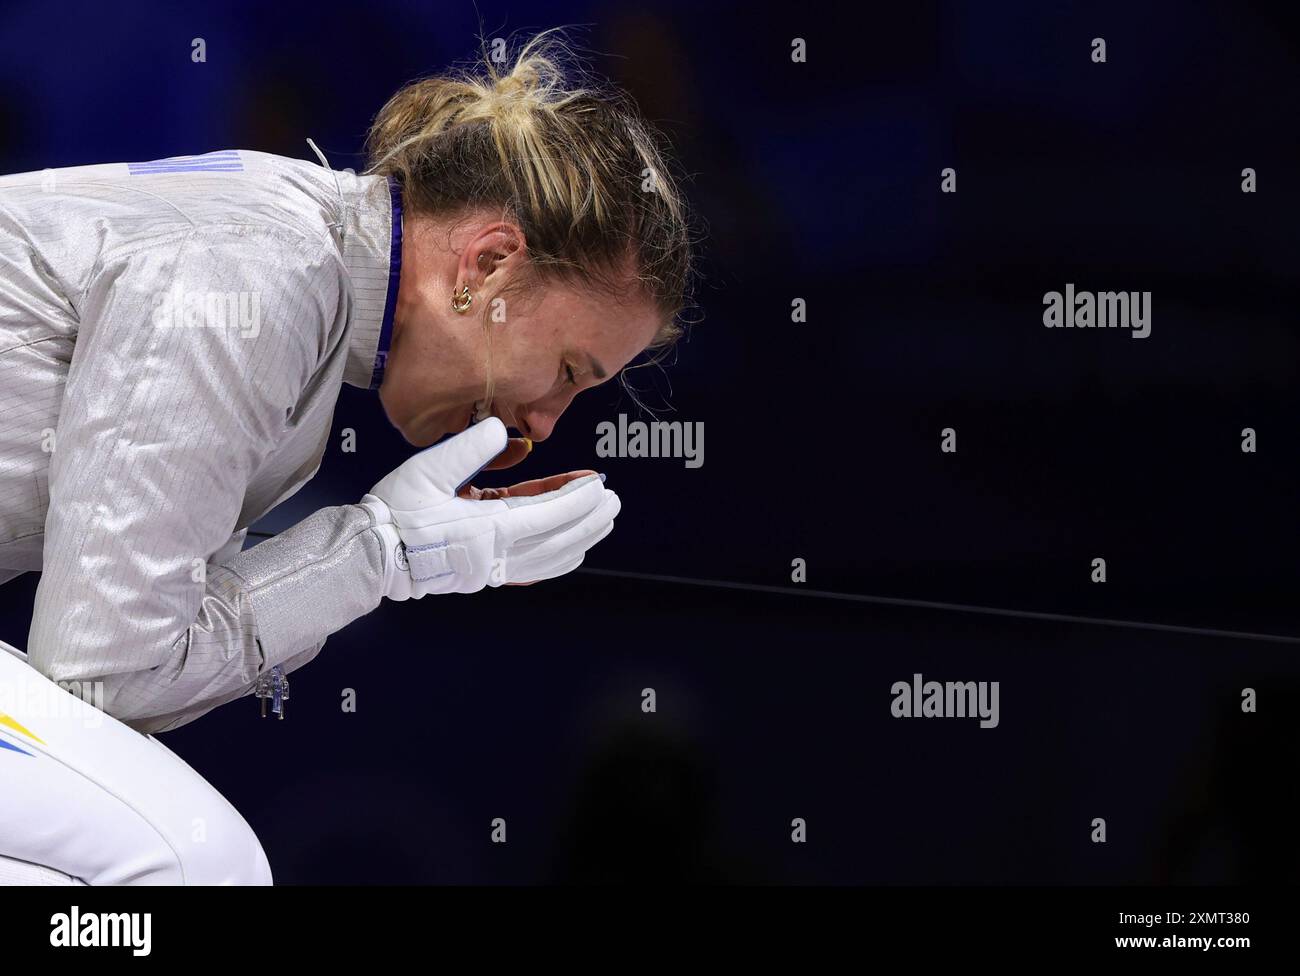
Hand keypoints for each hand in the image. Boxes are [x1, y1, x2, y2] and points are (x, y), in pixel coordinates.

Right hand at [360, 418, 619, 600]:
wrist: (372, 552)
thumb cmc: (396, 510)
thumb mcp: (426, 468)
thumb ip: (467, 448)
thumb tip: (499, 428)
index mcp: (486, 529)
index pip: (547, 515)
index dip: (577, 500)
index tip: (599, 484)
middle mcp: (496, 555)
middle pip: (559, 540)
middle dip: (590, 520)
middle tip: (613, 500)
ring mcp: (493, 569)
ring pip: (551, 557)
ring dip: (581, 538)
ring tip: (603, 520)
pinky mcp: (486, 573)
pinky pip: (534, 570)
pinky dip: (560, 559)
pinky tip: (573, 549)